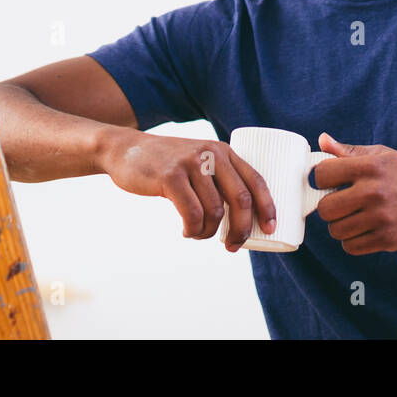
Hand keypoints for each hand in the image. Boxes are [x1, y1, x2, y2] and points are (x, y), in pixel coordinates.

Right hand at [98, 129, 276, 250]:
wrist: (125, 150)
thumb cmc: (166, 165)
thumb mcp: (197, 162)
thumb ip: (216, 180)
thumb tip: (240, 220)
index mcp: (223, 152)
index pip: (256, 180)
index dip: (268, 207)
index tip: (271, 229)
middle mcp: (211, 154)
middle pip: (241, 199)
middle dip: (242, 229)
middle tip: (234, 246)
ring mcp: (191, 163)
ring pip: (215, 212)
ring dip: (208, 232)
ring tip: (197, 233)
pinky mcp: (171, 177)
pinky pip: (192, 214)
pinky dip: (192, 230)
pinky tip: (186, 231)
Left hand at [313, 133, 396, 254]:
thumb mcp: (384, 156)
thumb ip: (349, 151)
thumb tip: (321, 139)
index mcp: (371, 166)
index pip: (323, 173)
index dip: (322, 179)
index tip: (332, 183)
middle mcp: (374, 191)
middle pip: (325, 208)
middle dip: (329, 207)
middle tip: (343, 204)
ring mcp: (380, 217)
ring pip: (335, 230)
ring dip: (341, 226)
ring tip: (355, 218)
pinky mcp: (386, 239)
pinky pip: (350, 247)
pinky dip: (353, 241)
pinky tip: (364, 230)